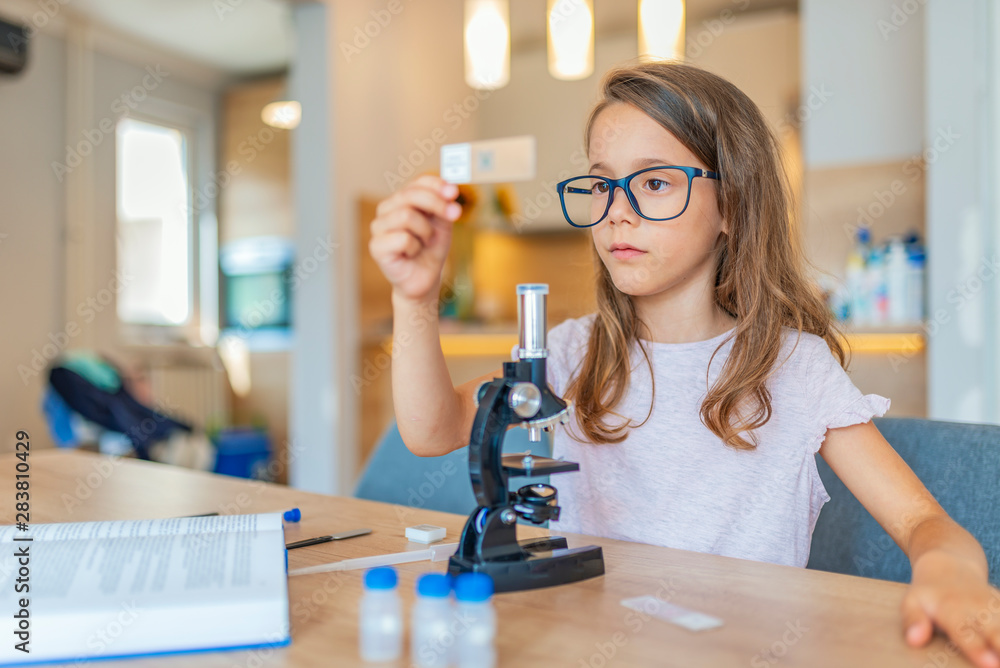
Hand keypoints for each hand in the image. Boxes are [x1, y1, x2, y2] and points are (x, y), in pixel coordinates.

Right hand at [368, 175, 461, 302]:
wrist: (425, 279)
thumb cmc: (431, 249)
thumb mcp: (442, 223)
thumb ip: (444, 205)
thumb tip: (450, 191)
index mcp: (401, 199)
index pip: (417, 182)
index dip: (436, 184)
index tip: (454, 192)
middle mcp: (386, 209)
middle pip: (410, 195)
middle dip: (436, 204)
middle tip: (454, 215)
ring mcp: (378, 227)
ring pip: (406, 216)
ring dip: (425, 232)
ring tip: (424, 243)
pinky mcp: (376, 246)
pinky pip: (403, 238)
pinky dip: (415, 247)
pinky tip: (411, 254)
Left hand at [903, 551, 999, 667]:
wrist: (947, 565)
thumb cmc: (927, 593)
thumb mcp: (911, 602)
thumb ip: (913, 621)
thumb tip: (914, 641)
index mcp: (950, 607)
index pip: (964, 631)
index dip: (977, 648)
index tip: (989, 665)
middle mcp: (976, 605)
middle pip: (995, 630)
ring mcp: (993, 605)